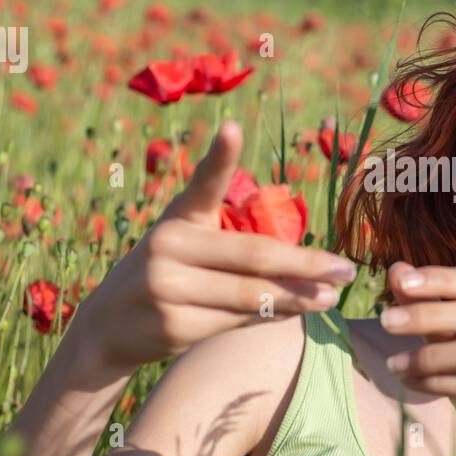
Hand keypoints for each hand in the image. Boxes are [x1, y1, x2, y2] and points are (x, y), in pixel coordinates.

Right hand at [75, 121, 357, 371]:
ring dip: (298, 297)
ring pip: (250, 295)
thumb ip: (234, 240)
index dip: (218, 157)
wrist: (109, 325)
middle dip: (306, 264)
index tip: (232, 128)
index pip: (203, 184)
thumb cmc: (167, 272)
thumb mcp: (187, 240)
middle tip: (346, 269)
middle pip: (253, 256)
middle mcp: (168, 247)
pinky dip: (271, 317)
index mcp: (178, 217)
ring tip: (331, 296)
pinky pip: (236, 321)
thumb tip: (304, 260)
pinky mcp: (172, 327)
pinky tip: (297, 312)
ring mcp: (167, 288)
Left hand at [378, 261, 455, 455]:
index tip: (400, 281)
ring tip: (395, 364)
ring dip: (430, 354)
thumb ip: (428, 307)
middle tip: (386, 321)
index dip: (442, 279)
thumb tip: (397, 271)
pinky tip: (415, 385)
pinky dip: (442, 383)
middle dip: (429, 314)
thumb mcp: (449, 343)